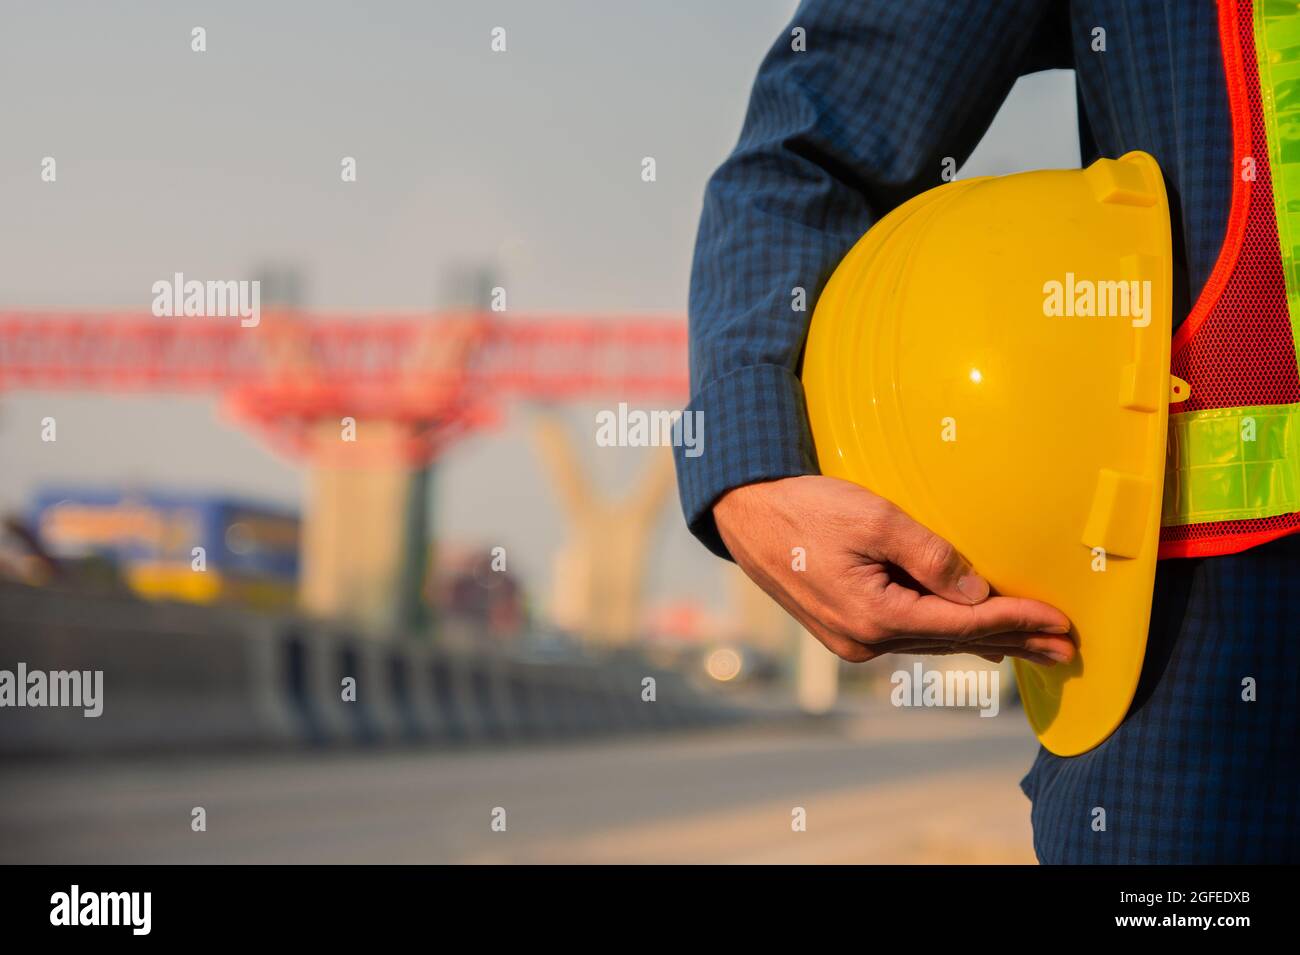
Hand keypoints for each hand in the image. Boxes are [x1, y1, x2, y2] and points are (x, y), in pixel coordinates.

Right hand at [712, 475, 1074, 664]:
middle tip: (1067, 649)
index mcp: (875, 616)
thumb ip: (931, 557)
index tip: (1062, 622)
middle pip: (955, 643)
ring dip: (987, 642)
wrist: (745, 512)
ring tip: (1035, 648)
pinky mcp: (844, 628)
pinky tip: (975, 641)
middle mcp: (865, 640)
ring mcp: (852, 640)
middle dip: (1015, 642)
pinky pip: (911, 634)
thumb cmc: (806, 506)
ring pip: (934, 642)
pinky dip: (949, 634)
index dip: (1018, 622)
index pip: (964, 624)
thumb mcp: (874, 518)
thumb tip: (977, 596)